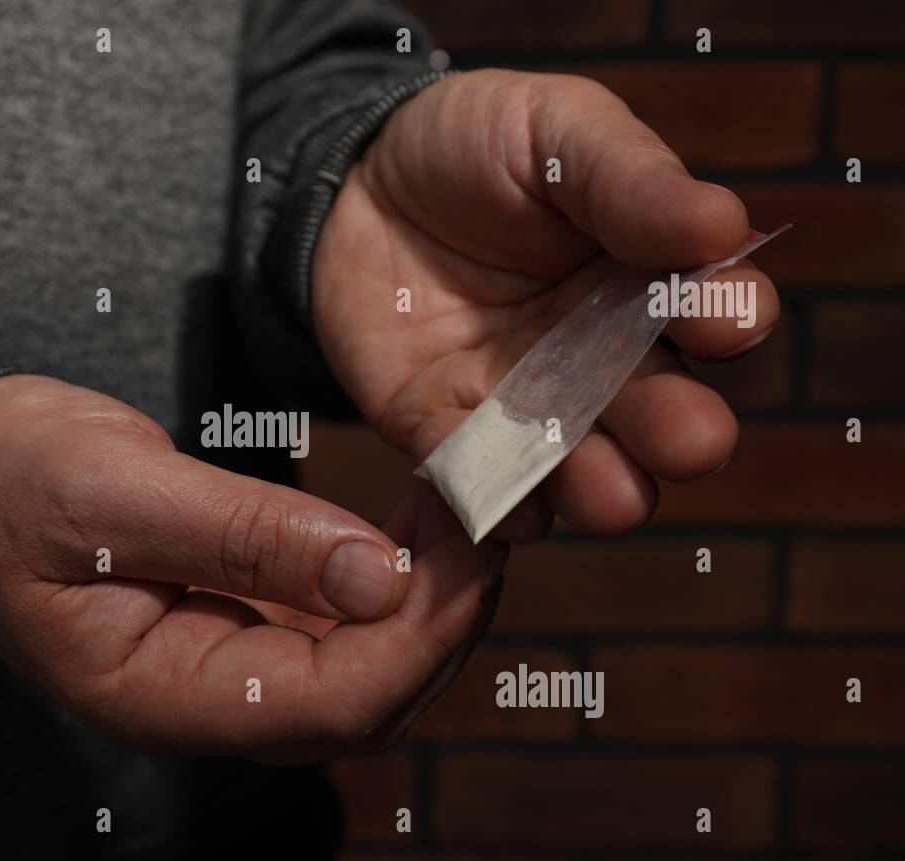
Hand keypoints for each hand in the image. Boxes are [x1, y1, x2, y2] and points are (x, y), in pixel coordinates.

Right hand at [0, 374, 504, 761]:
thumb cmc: (8, 475)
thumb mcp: (118, 489)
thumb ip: (246, 535)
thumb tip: (378, 575)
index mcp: (156, 692)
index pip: (324, 705)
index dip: (414, 639)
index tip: (471, 550)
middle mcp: (199, 701)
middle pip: (358, 702)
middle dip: (439, 622)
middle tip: (488, 522)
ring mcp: (218, 670)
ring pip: (358, 673)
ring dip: (423, 605)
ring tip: (463, 518)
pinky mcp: (233, 629)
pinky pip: (332, 632)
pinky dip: (386, 586)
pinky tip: (414, 530)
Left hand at [313, 69, 779, 539]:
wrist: (359, 181)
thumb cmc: (477, 144)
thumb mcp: (555, 130)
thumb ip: (628, 177)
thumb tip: (722, 225)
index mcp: (648, 280)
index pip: (711, 311)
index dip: (726, 318)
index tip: (725, 320)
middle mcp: (601, 359)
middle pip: (658, 411)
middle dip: (679, 432)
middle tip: (688, 441)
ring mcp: (524, 404)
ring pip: (579, 466)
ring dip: (600, 487)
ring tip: (610, 495)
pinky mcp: (444, 430)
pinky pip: (474, 477)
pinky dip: (492, 498)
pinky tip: (508, 506)